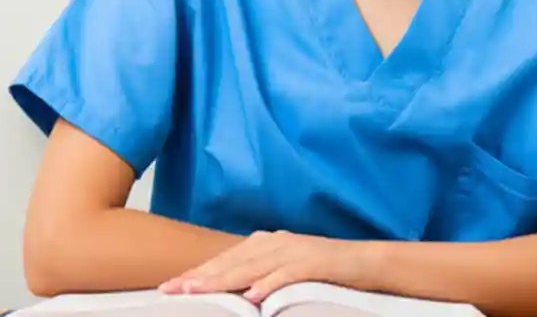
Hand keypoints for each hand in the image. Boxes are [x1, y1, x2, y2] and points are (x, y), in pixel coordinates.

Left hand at [159, 230, 369, 302]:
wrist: (365, 261)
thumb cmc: (325, 270)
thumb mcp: (286, 269)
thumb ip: (259, 274)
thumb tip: (233, 292)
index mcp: (267, 242)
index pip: (225, 259)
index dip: (198, 272)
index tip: (170, 286)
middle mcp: (276, 242)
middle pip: (232, 261)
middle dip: (200, 276)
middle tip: (171, 289)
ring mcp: (294, 250)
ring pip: (251, 266)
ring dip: (222, 280)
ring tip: (197, 291)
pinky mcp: (314, 261)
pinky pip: (287, 274)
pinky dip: (269, 283)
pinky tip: (252, 295)